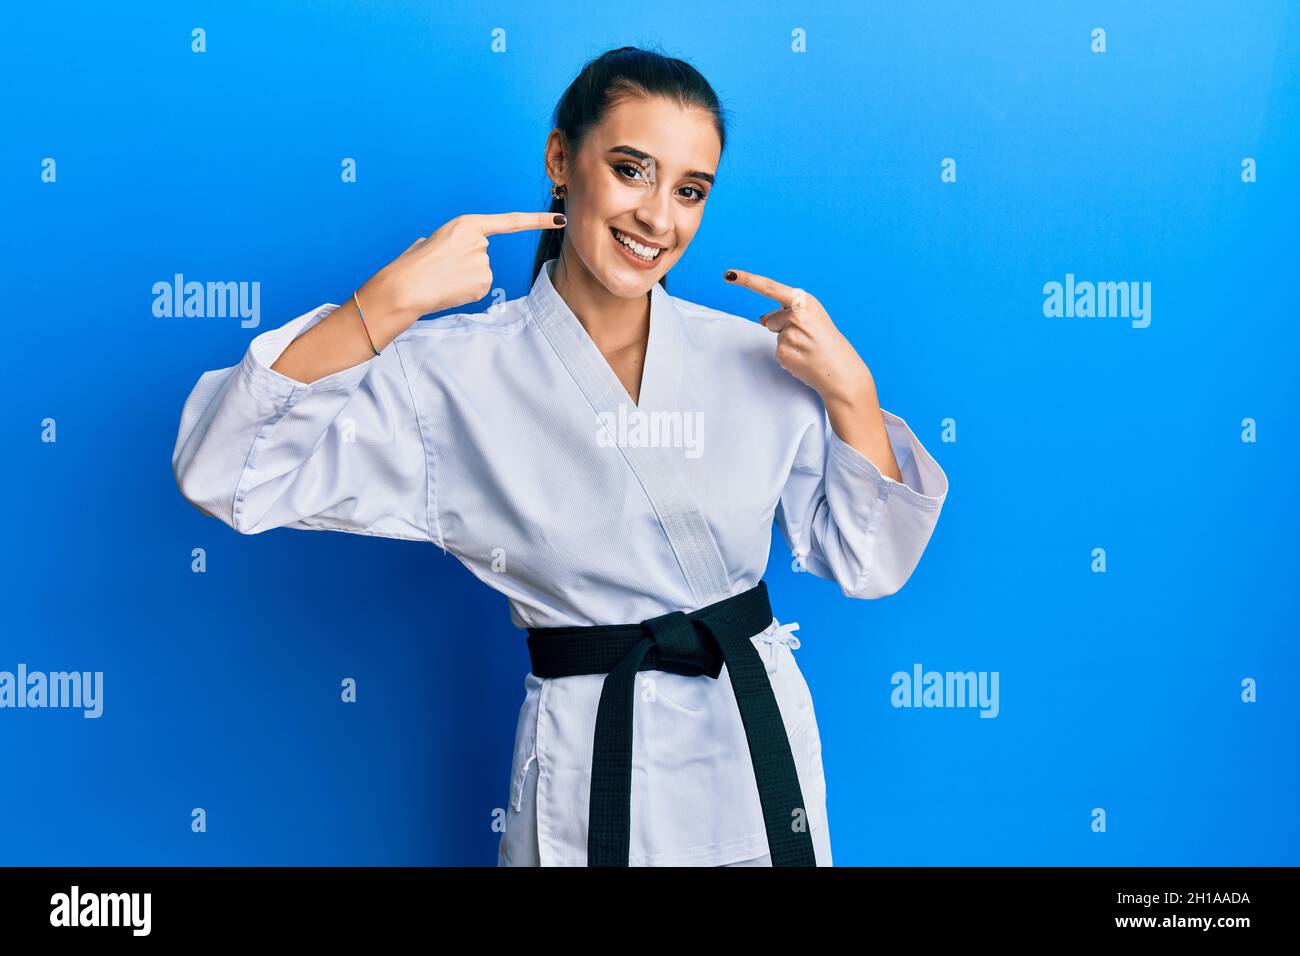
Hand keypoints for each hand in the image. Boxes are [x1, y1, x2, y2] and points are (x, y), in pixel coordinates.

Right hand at [364, 211, 567, 321]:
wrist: (405, 286)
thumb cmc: (412, 264)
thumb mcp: (431, 241)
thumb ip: (452, 243)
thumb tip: (454, 255)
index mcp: (466, 224)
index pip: (510, 221)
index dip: (538, 221)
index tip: (561, 219)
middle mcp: (481, 242)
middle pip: (483, 253)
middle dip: (465, 262)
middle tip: (442, 268)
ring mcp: (484, 263)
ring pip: (481, 272)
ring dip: (464, 277)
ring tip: (443, 278)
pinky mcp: (483, 283)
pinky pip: (479, 287)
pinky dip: (466, 290)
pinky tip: (450, 289)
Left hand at [723, 268, 874, 405]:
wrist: (842, 371)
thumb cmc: (827, 343)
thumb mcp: (812, 318)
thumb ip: (787, 313)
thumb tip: (762, 319)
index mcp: (804, 301)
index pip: (769, 287)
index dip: (747, 280)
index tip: (729, 274)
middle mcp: (796, 314)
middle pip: (771, 320)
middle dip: (784, 329)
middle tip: (809, 339)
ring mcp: (790, 334)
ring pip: (775, 337)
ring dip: (788, 344)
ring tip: (809, 350)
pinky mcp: (785, 353)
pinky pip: (777, 352)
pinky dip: (789, 357)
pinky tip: (804, 359)